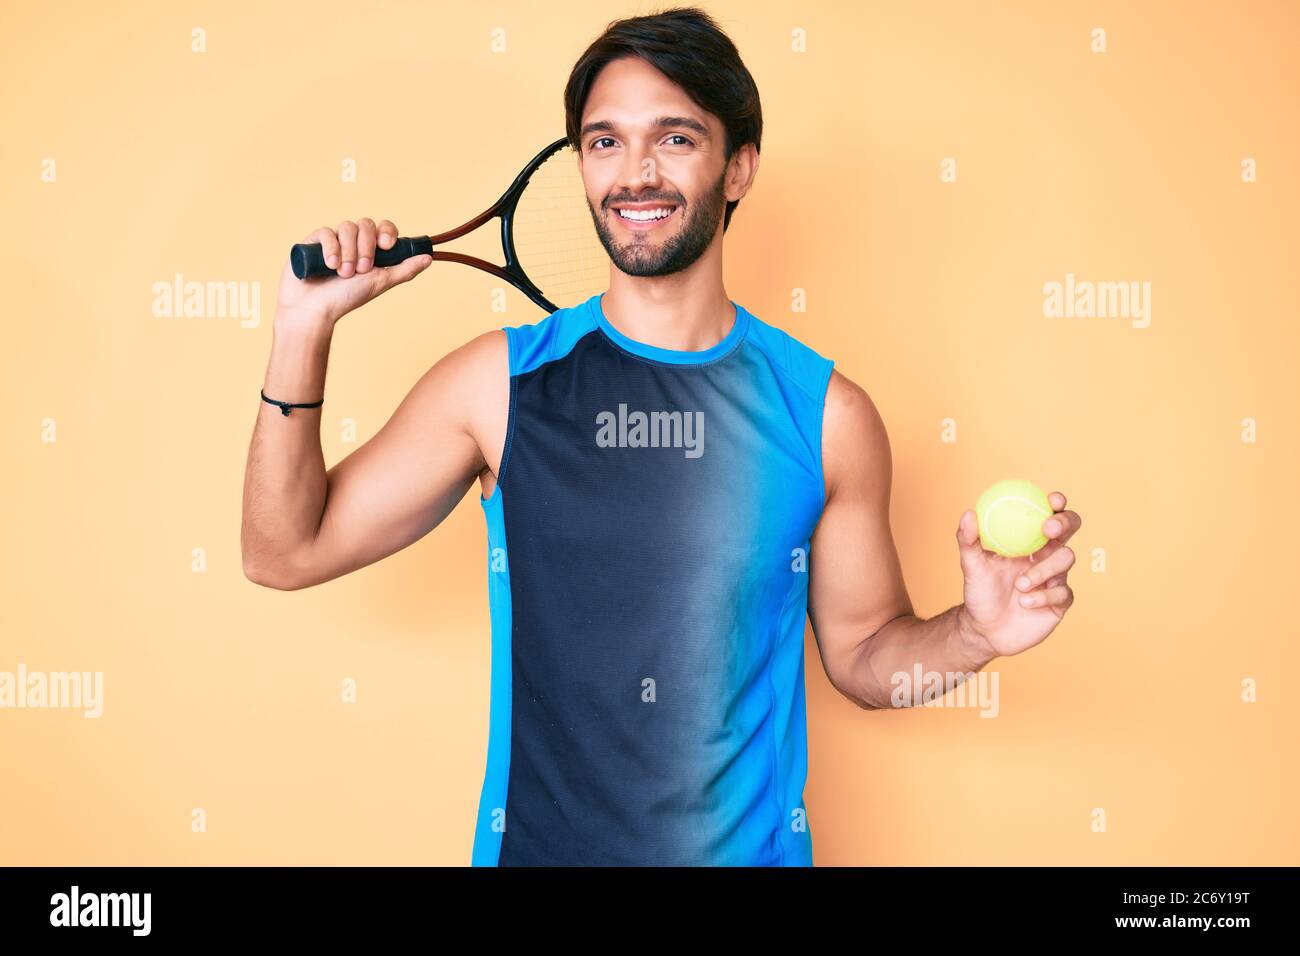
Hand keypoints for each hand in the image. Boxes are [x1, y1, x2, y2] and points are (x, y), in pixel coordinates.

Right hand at [274, 218, 432, 326]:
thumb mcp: (380, 283)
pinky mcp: (313, 242)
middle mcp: (351, 242)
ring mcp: (332, 241)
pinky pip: (326, 232)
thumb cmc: (347, 298)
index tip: (387, 246)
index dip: (386, 232)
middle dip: (366, 247)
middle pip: (365, 224)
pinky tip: (329, 265)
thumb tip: (428, 258)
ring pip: (346, 227)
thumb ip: (404, 270)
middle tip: (361, 270)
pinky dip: (330, 247)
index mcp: (370, 249)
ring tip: (343, 274)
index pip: (382, 227)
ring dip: (349, 251)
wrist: (314, 310)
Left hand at [956, 490, 1080, 658]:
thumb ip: (968, 540)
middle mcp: (1046, 556)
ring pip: (1066, 559)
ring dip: (1042, 570)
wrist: (985, 629)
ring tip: (1020, 585)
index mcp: (1028, 541)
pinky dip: (1043, 596)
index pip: (1047, 515)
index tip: (1052, 500)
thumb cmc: (980, 592)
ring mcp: (1056, 578)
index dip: (1056, 504)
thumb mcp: (971, 565)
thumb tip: (968, 514)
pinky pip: (1062, 592)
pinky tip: (1024, 602)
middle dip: (1065, 523)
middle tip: (1048, 529)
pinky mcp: (1060, 602)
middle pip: (1070, 529)